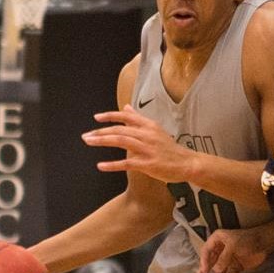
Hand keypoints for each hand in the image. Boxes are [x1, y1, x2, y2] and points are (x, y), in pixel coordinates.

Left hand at [81, 107, 195, 181]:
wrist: (187, 163)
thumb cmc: (170, 148)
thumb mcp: (155, 129)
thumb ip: (138, 119)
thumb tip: (125, 107)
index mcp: (149, 125)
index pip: (126, 116)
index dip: (110, 116)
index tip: (97, 118)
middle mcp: (147, 134)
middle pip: (120, 130)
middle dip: (101, 132)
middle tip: (86, 136)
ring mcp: (147, 149)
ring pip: (121, 141)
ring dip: (103, 141)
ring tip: (89, 142)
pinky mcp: (148, 164)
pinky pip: (127, 163)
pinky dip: (112, 164)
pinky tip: (101, 165)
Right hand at [195, 223, 273, 272]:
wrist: (265, 242)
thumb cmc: (248, 238)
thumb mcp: (234, 245)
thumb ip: (224, 258)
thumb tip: (216, 270)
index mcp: (218, 240)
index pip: (206, 251)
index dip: (203, 261)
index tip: (204, 270)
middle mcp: (221, 249)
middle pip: (209, 262)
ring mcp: (228, 258)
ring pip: (219, 270)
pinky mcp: (236, 266)